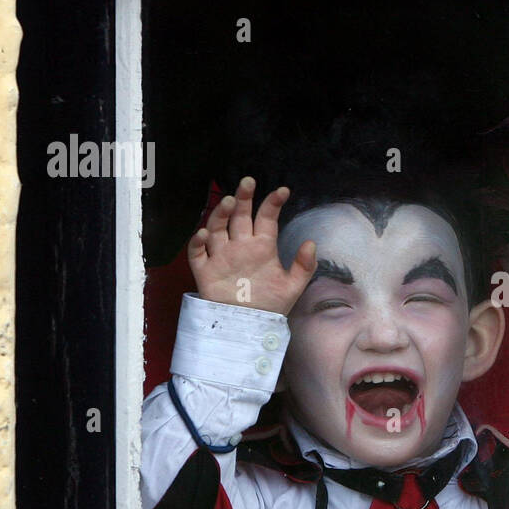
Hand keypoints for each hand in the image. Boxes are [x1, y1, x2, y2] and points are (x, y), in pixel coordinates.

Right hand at [187, 177, 315, 314]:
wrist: (249, 327)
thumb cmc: (271, 305)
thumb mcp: (293, 287)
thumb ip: (304, 266)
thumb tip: (311, 242)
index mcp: (262, 246)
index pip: (266, 218)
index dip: (273, 203)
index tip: (284, 191)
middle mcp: (240, 246)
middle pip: (239, 216)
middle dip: (243, 198)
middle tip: (248, 181)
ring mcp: (221, 256)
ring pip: (217, 228)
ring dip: (220, 214)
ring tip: (228, 201)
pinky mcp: (205, 270)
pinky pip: (197, 253)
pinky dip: (197, 242)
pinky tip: (204, 233)